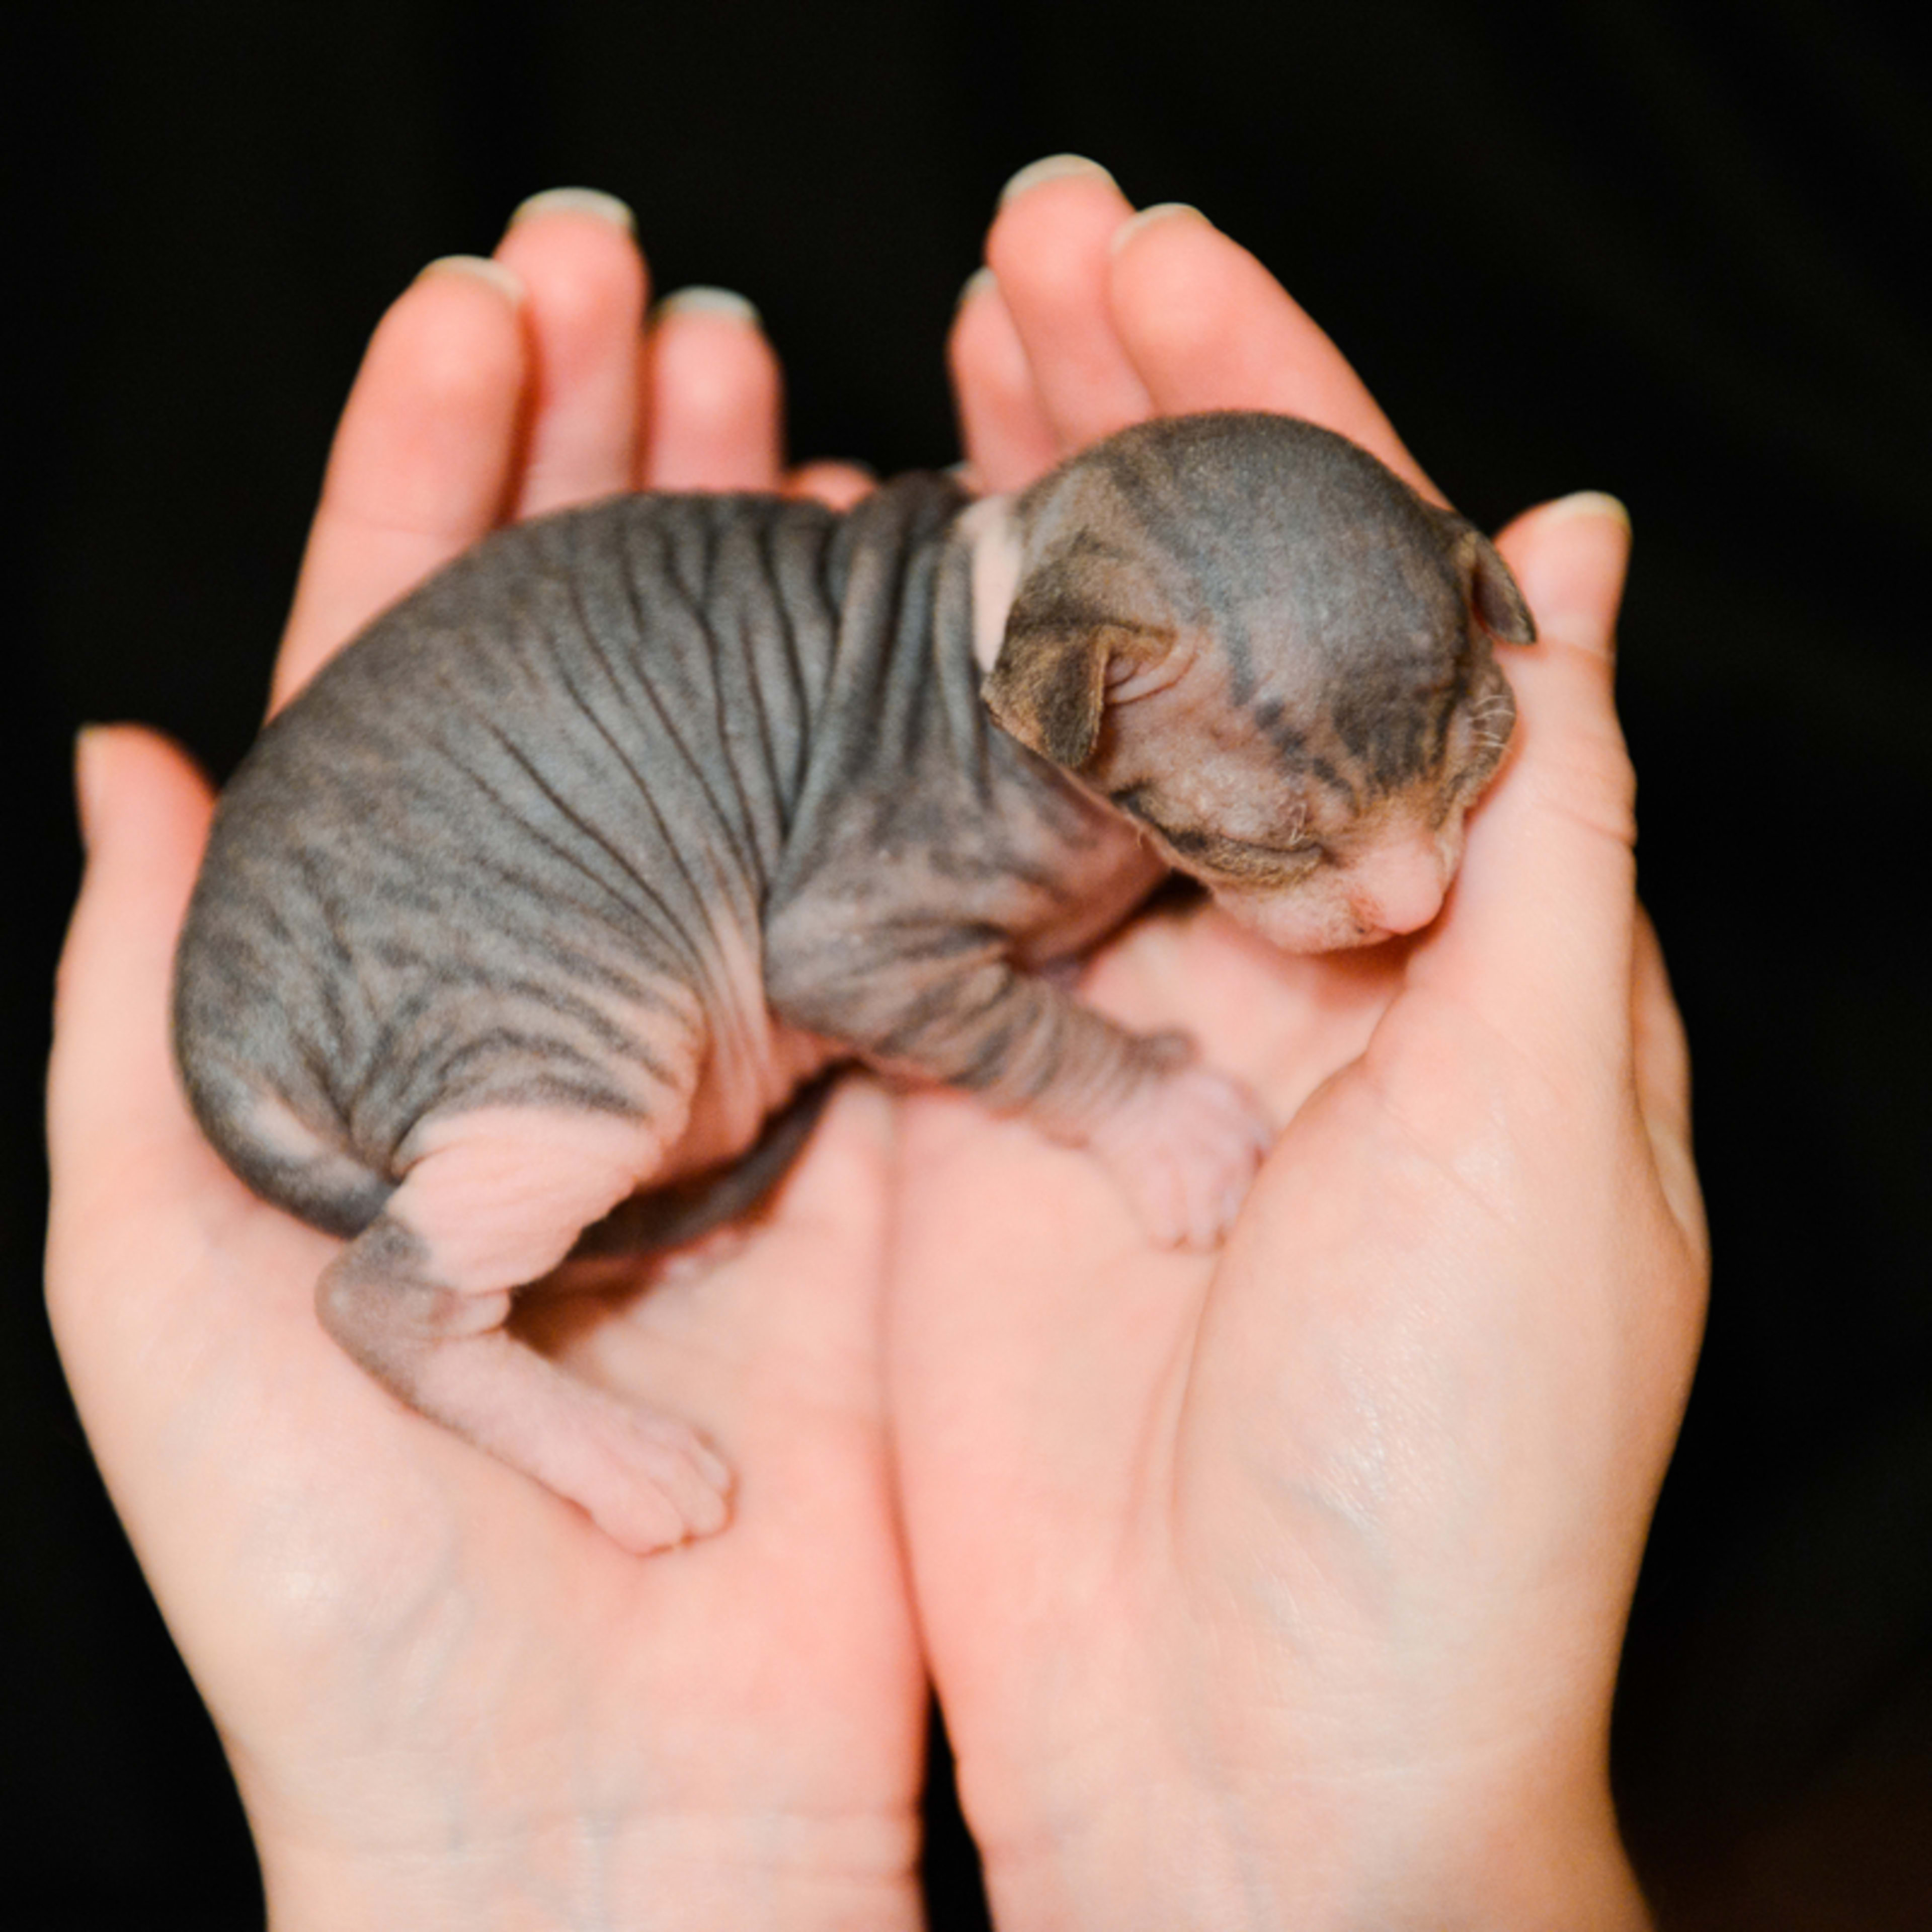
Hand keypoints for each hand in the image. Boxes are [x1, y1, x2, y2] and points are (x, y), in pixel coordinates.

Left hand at [48, 195, 922, 1931]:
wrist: (595, 1790)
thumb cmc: (339, 1582)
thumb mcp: (153, 1278)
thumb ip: (127, 1014)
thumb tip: (115, 758)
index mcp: (374, 989)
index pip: (380, 677)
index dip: (414, 483)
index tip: (475, 315)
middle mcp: (550, 978)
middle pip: (569, 670)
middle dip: (591, 465)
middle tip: (640, 286)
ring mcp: (718, 1031)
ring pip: (728, 732)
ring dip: (736, 549)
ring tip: (763, 382)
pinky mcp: (857, 1115)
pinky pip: (871, 877)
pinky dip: (877, 730)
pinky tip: (887, 589)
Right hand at [892, 162, 1707, 1928]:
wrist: (1259, 1735)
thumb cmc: (1445, 1463)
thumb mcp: (1548, 1117)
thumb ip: (1546, 831)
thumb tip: (1569, 552)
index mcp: (1466, 925)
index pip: (1375, 606)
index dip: (1278, 423)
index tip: (1161, 271)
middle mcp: (1300, 942)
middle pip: (1217, 623)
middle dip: (1140, 427)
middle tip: (1035, 251)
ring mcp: (1134, 1008)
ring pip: (1076, 706)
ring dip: (1024, 524)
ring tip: (954, 344)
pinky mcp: (994, 1095)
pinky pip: (955, 861)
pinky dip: (920, 714)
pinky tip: (868, 578)